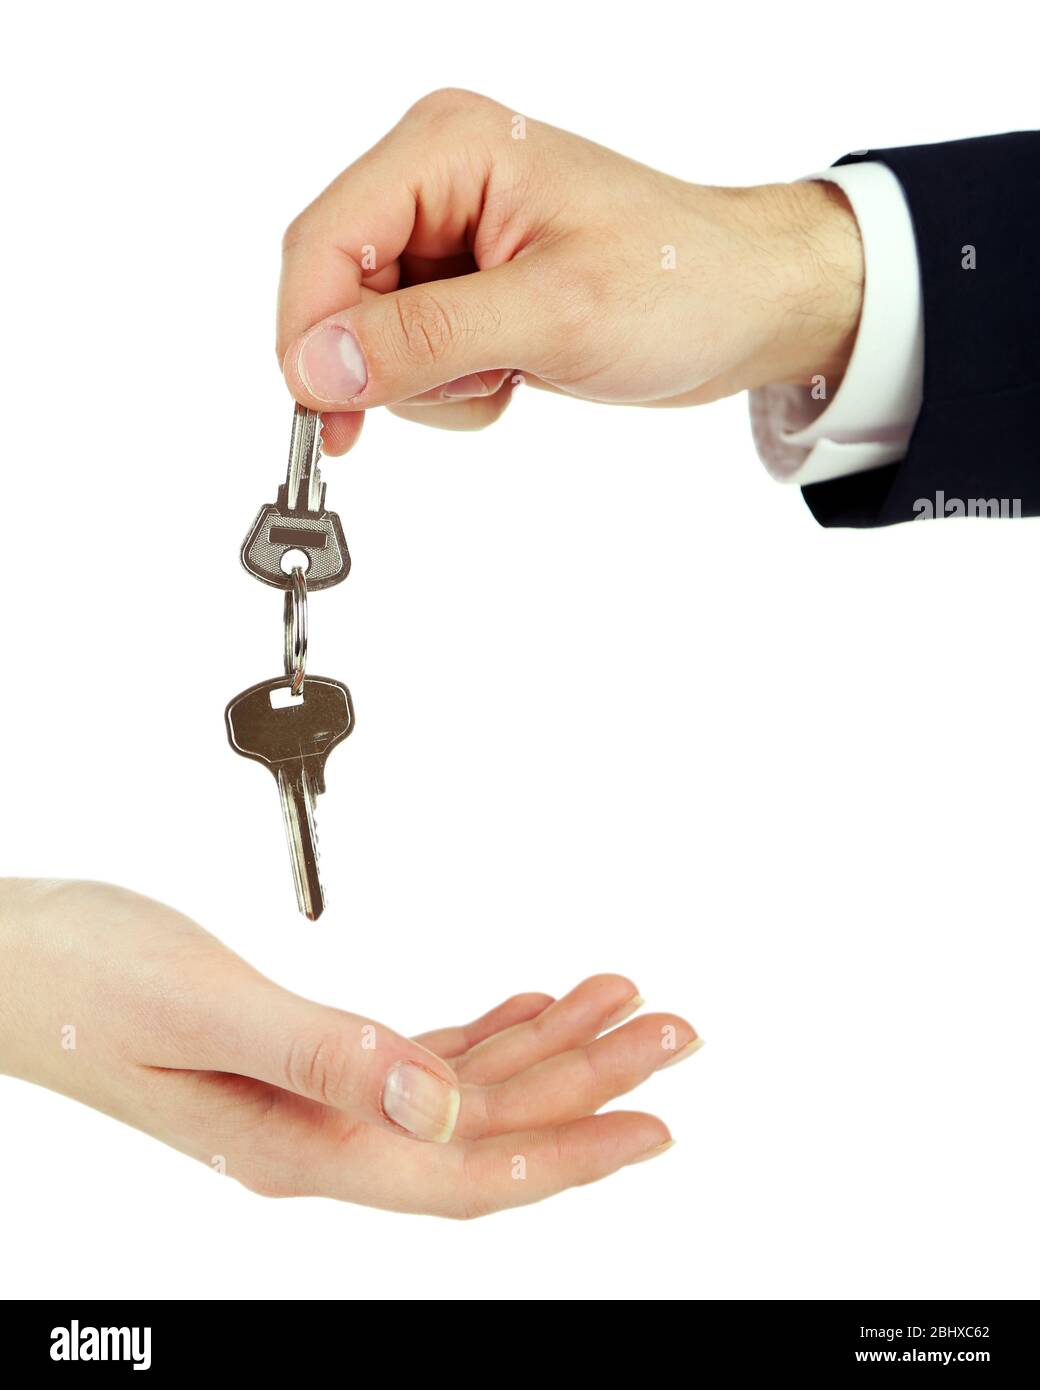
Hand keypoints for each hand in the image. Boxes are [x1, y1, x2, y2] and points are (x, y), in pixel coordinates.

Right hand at [0, 879, 700, 1216]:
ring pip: (463, 1089)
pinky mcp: (307, 1060)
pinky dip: (484, 1032)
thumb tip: (436, 1105)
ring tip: (616, 1003)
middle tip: (667, 1034)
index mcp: (301, 1142)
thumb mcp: (204, 1012)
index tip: (655, 1124)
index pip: (469, 1169)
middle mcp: (319, 1134)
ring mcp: (315, 1100)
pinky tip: (521, 1005)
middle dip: (588, 1081)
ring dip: (545, 1048)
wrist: (14, 958)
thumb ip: (326, 1058)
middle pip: (486, 1125)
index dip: (572, 1153)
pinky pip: (422, 1059)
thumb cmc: (81, 980)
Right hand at [278, 88, 863, 454]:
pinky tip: (516, 373)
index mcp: (445, 150)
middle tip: (474, 386)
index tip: (327, 414)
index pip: (323, 243)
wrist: (748, 308)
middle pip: (338, 294)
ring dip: (433, 385)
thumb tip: (316, 367)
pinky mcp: (466, 291)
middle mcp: (433, 184)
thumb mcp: (553, 314)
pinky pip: (413, 360)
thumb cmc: (681, 285)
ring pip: (371, 340)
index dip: (310, 335)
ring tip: (514, 369)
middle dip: (390, 365)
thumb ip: (426, 338)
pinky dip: (455, 390)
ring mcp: (447, 240)